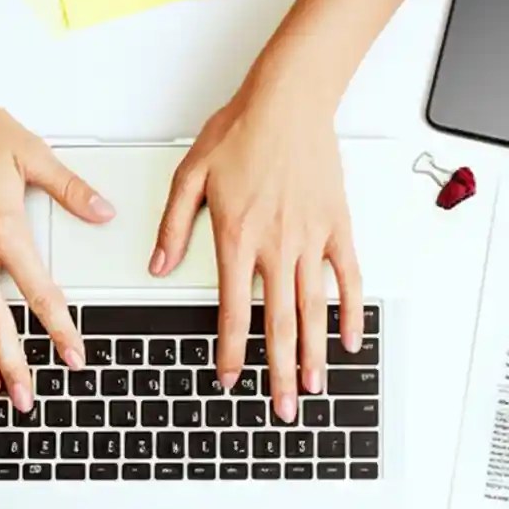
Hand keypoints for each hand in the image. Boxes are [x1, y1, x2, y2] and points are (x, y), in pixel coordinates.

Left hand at [148, 90, 362, 422]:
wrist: (288, 100)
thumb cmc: (241, 131)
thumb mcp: (190, 175)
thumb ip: (173, 226)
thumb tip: (158, 266)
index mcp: (236, 238)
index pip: (233, 312)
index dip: (232, 352)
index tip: (230, 380)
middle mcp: (275, 246)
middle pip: (278, 324)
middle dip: (278, 372)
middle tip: (282, 408)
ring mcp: (310, 239)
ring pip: (312, 310)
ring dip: (312, 353)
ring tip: (312, 387)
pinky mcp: (337, 226)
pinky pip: (347, 278)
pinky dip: (350, 311)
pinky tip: (349, 339)